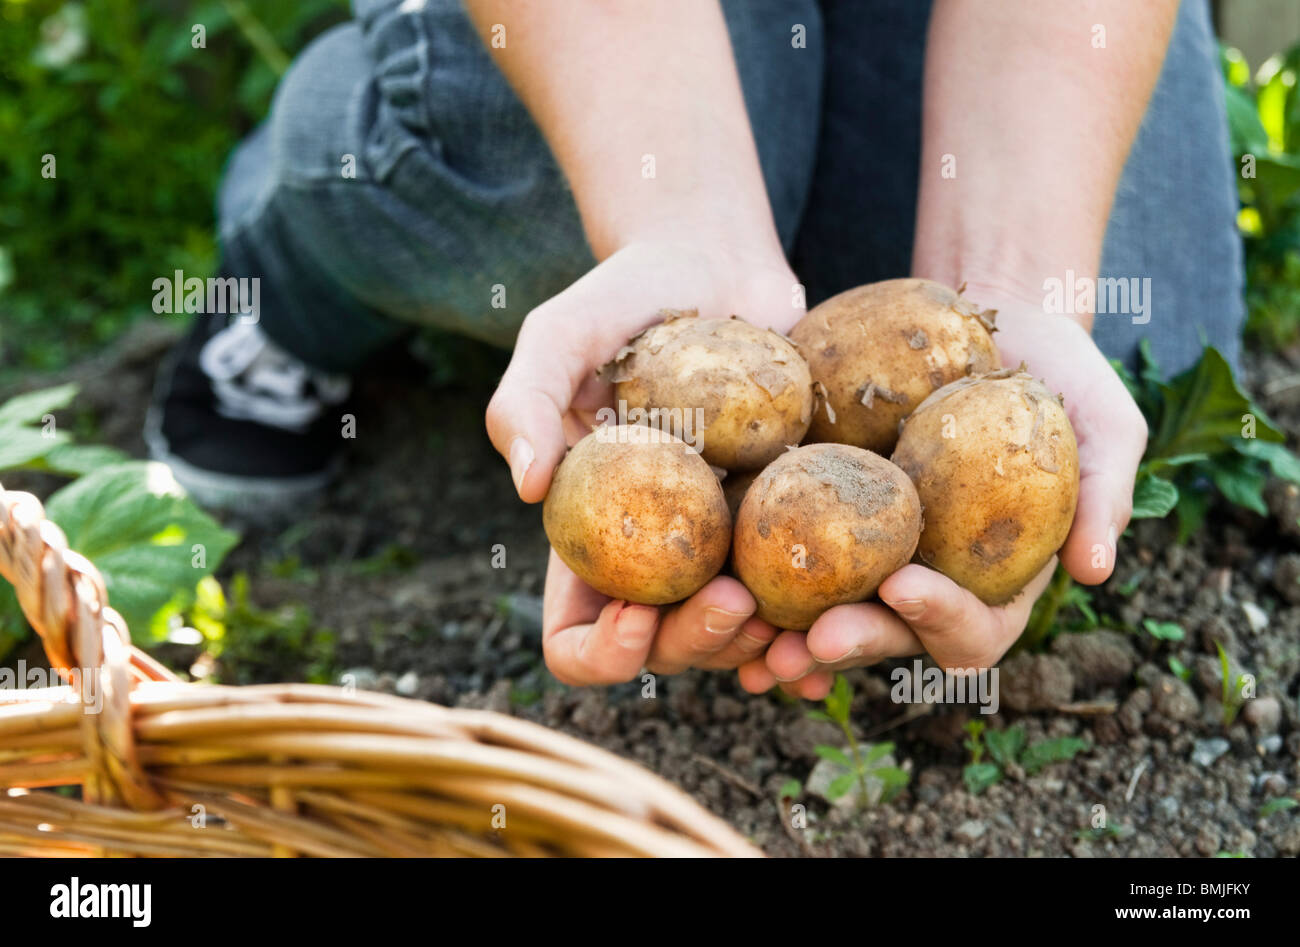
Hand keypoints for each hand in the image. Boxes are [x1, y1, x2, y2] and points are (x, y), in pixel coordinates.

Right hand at [486, 239, 801, 685]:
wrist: (719, 261)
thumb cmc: (626, 296)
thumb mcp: (560, 334)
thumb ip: (526, 400)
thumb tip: (527, 487)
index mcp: (593, 535)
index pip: (573, 637)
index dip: (597, 652)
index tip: (635, 613)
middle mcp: (658, 556)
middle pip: (665, 650)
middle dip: (695, 644)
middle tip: (735, 598)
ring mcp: (728, 544)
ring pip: (740, 639)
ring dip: (763, 649)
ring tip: (796, 616)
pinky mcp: (791, 520)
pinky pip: (805, 597)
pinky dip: (823, 627)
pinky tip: (849, 621)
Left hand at [737, 291, 1147, 695]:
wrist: (982, 315)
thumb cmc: (1053, 372)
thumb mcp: (1102, 418)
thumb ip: (1105, 490)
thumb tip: (1097, 572)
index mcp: (992, 581)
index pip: (973, 629)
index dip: (941, 621)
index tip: (905, 585)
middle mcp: (923, 578)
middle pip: (886, 634)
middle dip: (849, 641)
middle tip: (809, 639)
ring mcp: (864, 550)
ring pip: (820, 611)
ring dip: (783, 632)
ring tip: (748, 630)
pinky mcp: (813, 509)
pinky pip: (774, 552)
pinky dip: (744, 573)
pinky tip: (711, 577)